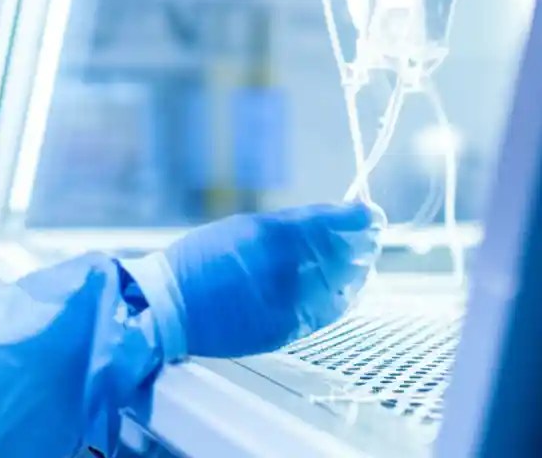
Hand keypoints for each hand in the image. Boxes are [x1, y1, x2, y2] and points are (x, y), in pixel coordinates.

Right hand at [127, 203, 380, 359]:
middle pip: (348, 255)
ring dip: (356, 270)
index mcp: (275, 237)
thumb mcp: (243, 228)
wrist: (171, 307)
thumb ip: (292, 225)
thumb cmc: (200, 260)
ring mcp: (293, 304)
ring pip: (347, 285)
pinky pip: (331, 311)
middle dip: (362, 243)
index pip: (336, 225)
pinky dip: (343, 296)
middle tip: (367, 234)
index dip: (360, 218)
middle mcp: (290, 270)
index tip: (369, 212)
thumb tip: (336, 219)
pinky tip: (340, 288)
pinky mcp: (292, 329)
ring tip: (355, 260)